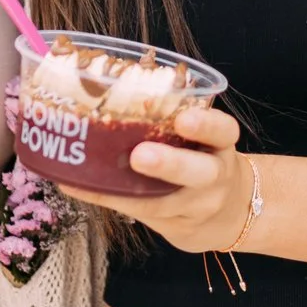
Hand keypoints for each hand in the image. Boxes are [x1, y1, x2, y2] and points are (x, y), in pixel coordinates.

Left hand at [61, 104, 252, 253]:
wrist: (227, 214)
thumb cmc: (203, 158)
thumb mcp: (205, 138)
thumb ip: (173, 118)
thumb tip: (109, 81)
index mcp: (220, 145)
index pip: (223, 130)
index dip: (206, 125)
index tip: (183, 119)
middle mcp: (214, 177)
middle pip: (200, 173)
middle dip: (171, 164)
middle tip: (139, 155)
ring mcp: (195, 206)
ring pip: (166, 202)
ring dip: (129, 190)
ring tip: (96, 178)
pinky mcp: (173, 225)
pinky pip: (138, 213)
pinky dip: (106, 199)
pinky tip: (79, 187)